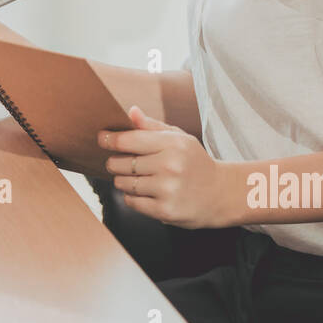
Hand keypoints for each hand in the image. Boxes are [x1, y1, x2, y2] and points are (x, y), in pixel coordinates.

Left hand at [100, 106, 228, 228]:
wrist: (221, 194)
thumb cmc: (195, 162)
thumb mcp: (179, 138)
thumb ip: (152, 126)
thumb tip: (130, 112)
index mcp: (173, 144)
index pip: (129, 140)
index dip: (110, 139)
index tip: (101, 138)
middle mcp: (170, 166)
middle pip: (121, 163)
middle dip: (115, 163)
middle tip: (121, 163)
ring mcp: (167, 189)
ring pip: (123, 183)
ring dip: (124, 181)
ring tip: (137, 178)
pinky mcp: (165, 211)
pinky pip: (132, 202)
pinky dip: (132, 197)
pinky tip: (145, 192)